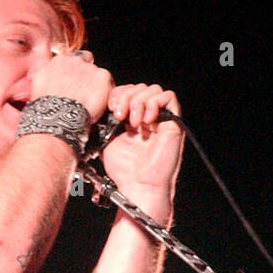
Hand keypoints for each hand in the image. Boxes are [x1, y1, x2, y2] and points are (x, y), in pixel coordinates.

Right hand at [30, 48, 113, 120]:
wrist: (56, 119)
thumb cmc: (44, 109)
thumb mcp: (36, 87)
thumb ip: (46, 77)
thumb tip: (47, 79)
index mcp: (57, 61)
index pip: (70, 60)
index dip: (72, 73)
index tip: (71, 84)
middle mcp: (74, 59)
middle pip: (84, 63)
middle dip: (84, 76)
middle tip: (81, 94)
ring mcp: (89, 67)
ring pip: (97, 73)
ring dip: (94, 85)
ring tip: (89, 103)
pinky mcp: (102, 76)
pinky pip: (108, 83)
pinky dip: (105, 93)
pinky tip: (98, 105)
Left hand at [101, 83, 181, 223]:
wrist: (139, 185)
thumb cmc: (124, 170)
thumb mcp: (106, 140)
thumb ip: (105, 121)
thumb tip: (99, 104)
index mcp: (131, 118)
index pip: (127, 91)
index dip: (117, 94)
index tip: (110, 109)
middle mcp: (146, 116)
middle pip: (139, 87)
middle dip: (126, 97)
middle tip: (120, 116)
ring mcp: (160, 119)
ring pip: (153, 90)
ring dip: (139, 101)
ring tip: (133, 122)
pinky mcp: (173, 123)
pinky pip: (169, 97)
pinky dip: (155, 103)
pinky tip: (146, 121)